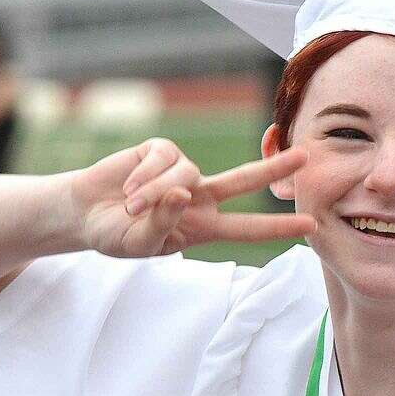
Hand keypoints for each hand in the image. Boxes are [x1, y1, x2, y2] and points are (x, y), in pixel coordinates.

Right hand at [68, 137, 315, 257]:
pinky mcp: (160, 151)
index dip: (278, 228)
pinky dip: (144, 177)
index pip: (248, 229)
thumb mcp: (139, 244)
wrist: (83, 213)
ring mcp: (182, 172)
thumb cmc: (116, 234)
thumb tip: (183, 194)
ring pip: (186, 174)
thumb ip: (162, 224)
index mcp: (203, 227)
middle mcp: (200, 197)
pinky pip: (163, 160)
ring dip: (155, 192)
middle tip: (305, 159)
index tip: (311, 225)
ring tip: (131, 207)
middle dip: (273, 168)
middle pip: (244, 180)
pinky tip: (127, 188)